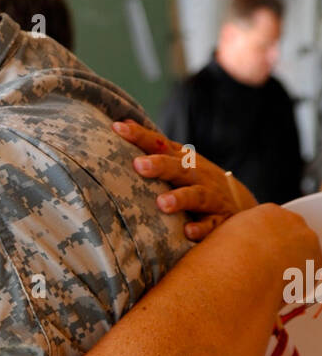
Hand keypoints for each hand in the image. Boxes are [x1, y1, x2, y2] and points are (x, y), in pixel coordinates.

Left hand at [113, 119, 256, 240]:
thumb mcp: (177, 159)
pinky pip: (210, 225)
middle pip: (178, 168)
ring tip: (162, 204)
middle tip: (139, 165)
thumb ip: (153, 145)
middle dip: (160, 166)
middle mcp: (197, 175)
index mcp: (183, 160)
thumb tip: (121, 123)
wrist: (238, 201)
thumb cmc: (196, 178)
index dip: (140, 136)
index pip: (160, 144)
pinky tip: (188, 232)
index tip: (117, 128)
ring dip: (180, 199)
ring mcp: (209, 196)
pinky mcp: (218, 219)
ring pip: (195, 196)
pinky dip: (201, 229)